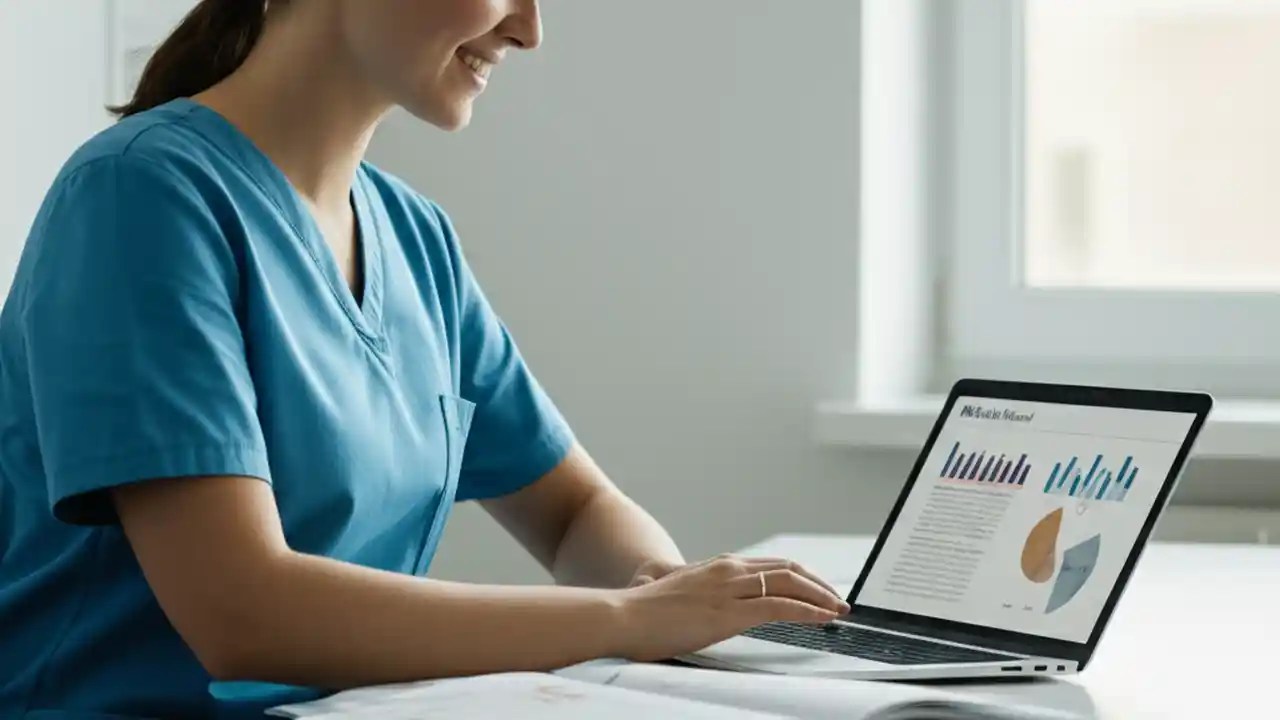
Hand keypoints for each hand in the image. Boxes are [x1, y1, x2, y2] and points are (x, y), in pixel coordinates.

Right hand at [615, 554, 850, 662]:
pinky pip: (780, 607)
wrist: (621, 616)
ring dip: (820, 596)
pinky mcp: (730, 612)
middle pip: (787, 569)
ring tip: (839, 609)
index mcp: (717, 567)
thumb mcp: (671, 592)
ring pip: (789, 583)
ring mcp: (730, 589)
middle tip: (837, 599)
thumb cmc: (639, 611)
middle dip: (818, 583)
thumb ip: (685, 588)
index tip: (817, 589)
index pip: (769, 565)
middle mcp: (727, 570)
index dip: (799, 576)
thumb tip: (675, 587)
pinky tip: (823, 618)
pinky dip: (808, 610)